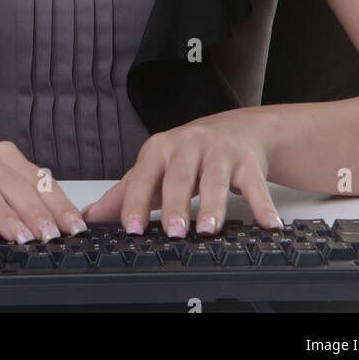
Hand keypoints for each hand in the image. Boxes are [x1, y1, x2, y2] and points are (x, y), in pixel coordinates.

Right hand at [0, 140, 87, 243]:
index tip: (74, 227)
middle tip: (49, 236)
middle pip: (13, 183)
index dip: (58, 203)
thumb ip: (20, 204)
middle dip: (34, 211)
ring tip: (16, 235)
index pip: (37, 179)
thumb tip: (57, 229)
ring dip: (2, 212)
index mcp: (2, 157)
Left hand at [79, 109, 283, 237]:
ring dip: (213, 205)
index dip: (137, 203)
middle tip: (173, 232)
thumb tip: (90, 215)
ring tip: (209, 230)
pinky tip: (269, 224)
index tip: (132, 229)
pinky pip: (257, 184)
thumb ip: (126, 192)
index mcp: (161, 149)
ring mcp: (220, 152)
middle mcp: (189, 146)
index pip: (144, 177)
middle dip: (176, 204)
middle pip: (180, 176)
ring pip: (216, 179)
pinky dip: (263, 205)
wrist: (239, 127)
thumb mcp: (156, 168)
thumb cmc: (190, 153)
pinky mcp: (248, 161)